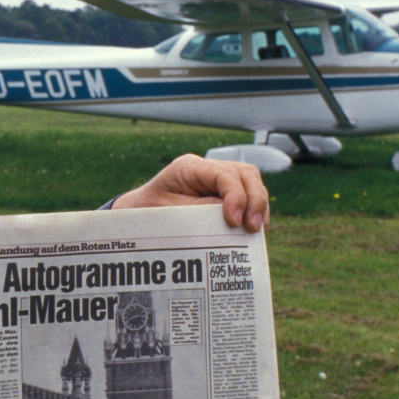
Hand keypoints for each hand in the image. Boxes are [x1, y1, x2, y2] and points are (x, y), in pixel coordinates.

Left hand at [111, 153, 268, 231]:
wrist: (139, 215)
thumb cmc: (150, 213)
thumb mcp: (170, 214)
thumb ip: (200, 212)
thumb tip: (233, 217)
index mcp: (189, 167)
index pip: (224, 174)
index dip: (236, 196)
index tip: (234, 221)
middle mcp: (208, 169)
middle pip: (246, 174)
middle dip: (255, 200)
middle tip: (252, 227)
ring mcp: (220, 180)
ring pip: (252, 184)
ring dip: (259, 207)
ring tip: (255, 231)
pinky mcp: (226, 195)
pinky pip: (249, 198)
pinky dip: (254, 213)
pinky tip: (252, 231)